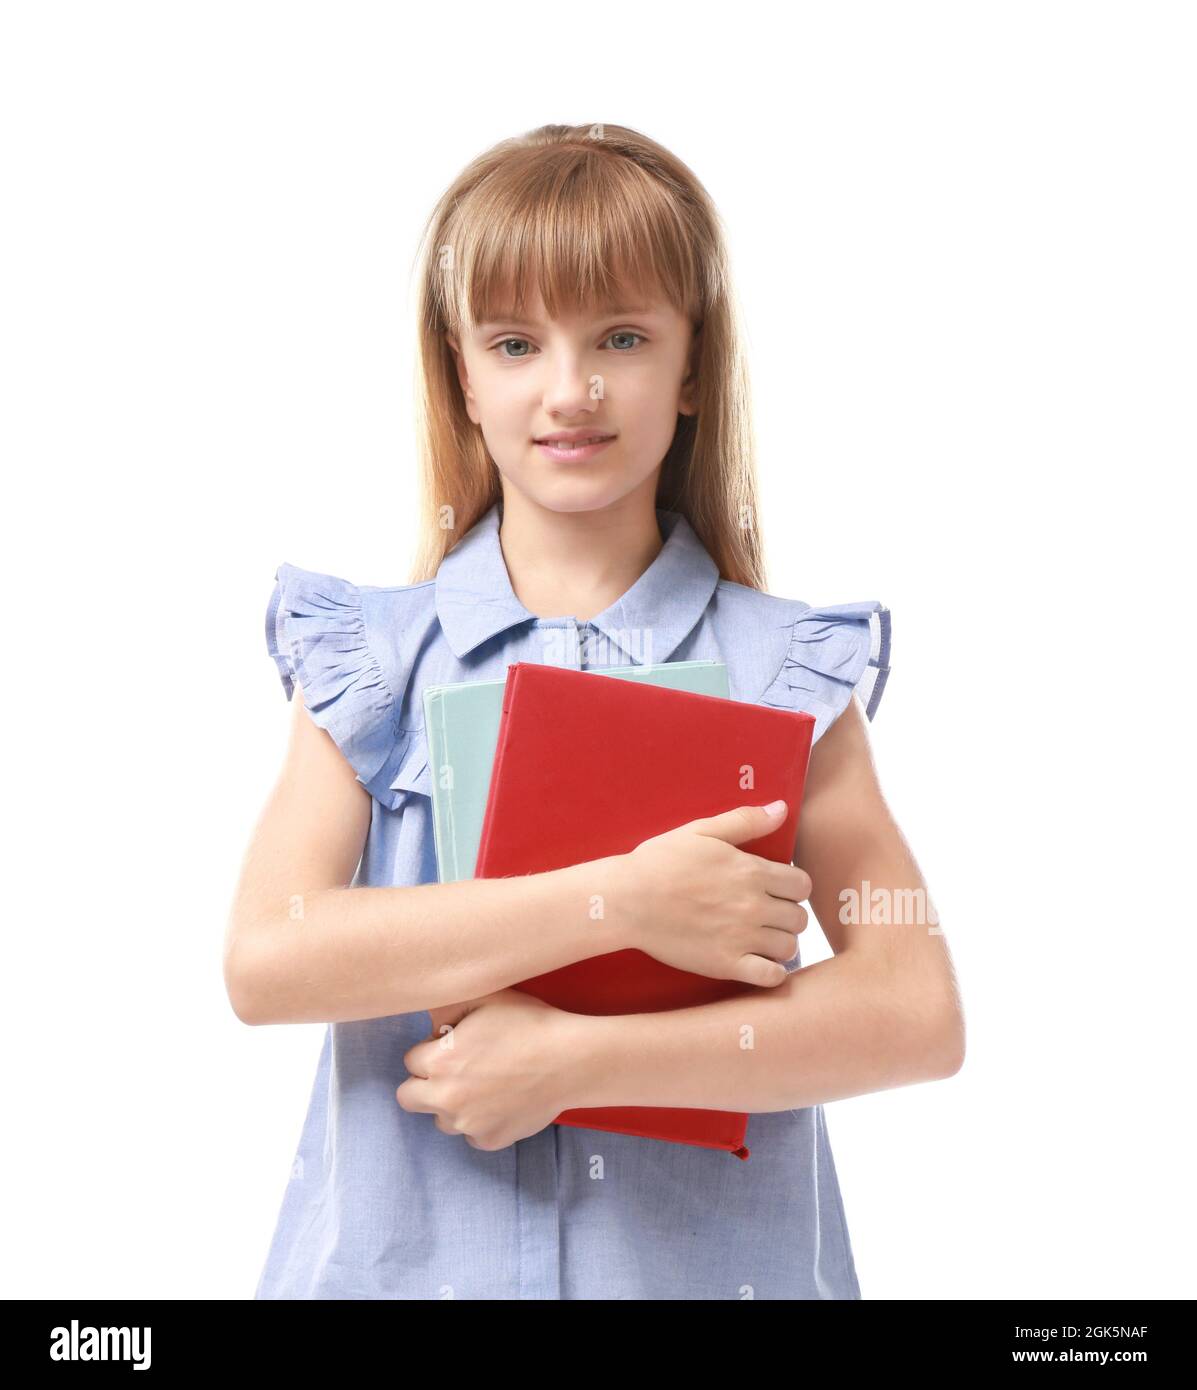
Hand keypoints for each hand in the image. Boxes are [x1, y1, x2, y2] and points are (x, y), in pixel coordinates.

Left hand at [396, 989, 581, 1150]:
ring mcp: (468, 1125)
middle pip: (408, 1098)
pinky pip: (472, 1135)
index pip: (410, 1060)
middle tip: (454, 1070)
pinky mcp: (490, 1140)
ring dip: (452, 1105)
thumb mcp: (487, 998)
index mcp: (439, 1062)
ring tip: (484, 1085)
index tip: (451, 1046)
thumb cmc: (529, 1023)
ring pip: (441, 1119)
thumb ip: (447, 1005)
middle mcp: (446, 1098)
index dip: (431, 1050)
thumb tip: (428, 1017)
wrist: (570, 1060)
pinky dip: (481, 1122)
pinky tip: (502, 1101)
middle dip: (425, 1083)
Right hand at [613, 801, 811, 986]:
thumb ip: (745, 821)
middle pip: (799, 918)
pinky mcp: (725, 964)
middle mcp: (752, 905)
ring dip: (781, 943)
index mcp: (750, 871)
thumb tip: (782, 809)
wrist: (626, 900)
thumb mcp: (701, 831)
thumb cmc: (659, 862)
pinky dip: (772, 973)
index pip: (802, 885)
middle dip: (788, 915)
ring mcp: (741, 937)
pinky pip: (771, 977)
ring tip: (762, 939)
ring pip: (789, 947)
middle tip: (768, 915)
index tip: (777, 890)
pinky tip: (758, 963)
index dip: (793, 887)